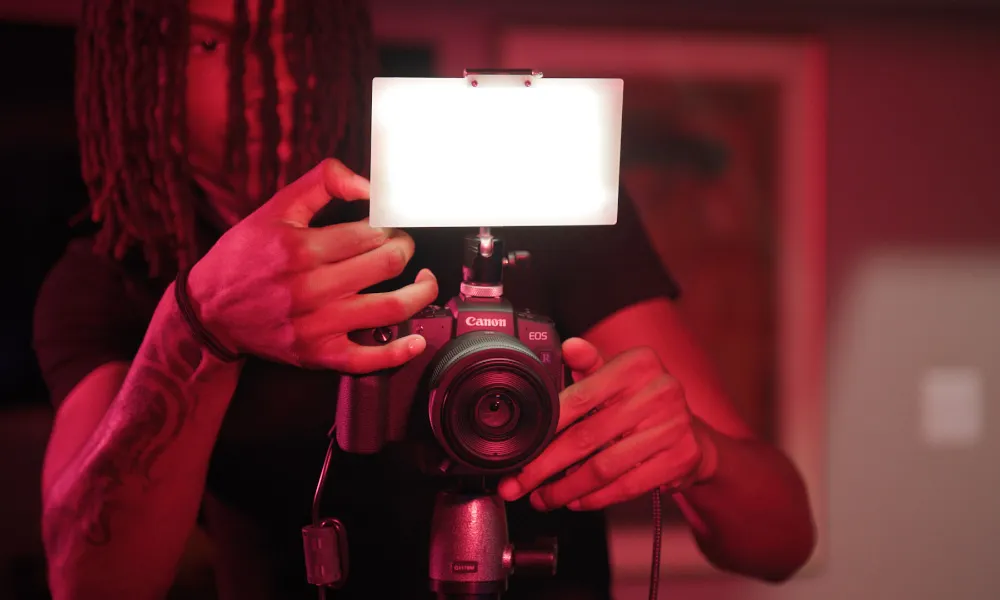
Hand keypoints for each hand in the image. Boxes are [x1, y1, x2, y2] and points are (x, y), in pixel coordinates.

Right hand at [186, 159, 437, 372]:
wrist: (209, 312)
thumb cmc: (244, 256)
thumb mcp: (274, 209)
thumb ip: (321, 183)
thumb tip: (367, 184)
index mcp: (301, 248)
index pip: (370, 231)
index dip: (389, 223)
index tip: (389, 222)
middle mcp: (311, 288)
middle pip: (387, 263)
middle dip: (404, 248)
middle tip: (401, 245)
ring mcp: (317, 325)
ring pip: (391, 307)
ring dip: (421, 292)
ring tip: (424, 280)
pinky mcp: (318, 354)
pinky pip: (368, 359)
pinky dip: (400, 351)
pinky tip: (416, 339)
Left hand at [498, 339, 718, 510]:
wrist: (692, 433)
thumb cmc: (642, 401)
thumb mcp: (617, 374)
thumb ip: (589, 363)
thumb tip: (568, 346)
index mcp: (637, 364)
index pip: (580, 397)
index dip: (546, 426)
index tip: (521, 447)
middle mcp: (659, 392)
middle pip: (587, 437)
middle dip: (546, 466)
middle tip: (520, 483)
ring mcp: (673, 427)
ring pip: (605, 467)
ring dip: (567, 489)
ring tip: (544, 497)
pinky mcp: (681, 459)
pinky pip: (628, 485)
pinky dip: (597, 498)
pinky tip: (577, 501)